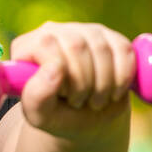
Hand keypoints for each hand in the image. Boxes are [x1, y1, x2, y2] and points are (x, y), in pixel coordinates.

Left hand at [10, 22, 137, 140]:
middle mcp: (55, 31)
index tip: (63, 96)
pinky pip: (124, 50)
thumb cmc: (58, 116)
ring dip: (103, 84)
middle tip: (80, 102)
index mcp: (28, 46)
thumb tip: (53, 67)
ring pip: (102, 48)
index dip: (60, 74)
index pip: (46, 44)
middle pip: (76, 45)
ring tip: (95, 101)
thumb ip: (36, 96)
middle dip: (83, 83)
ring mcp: (84, 31)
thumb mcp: (40, 116)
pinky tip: (113, 92)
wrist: (87, 120)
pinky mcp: (111, 38)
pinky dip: (122, 78)